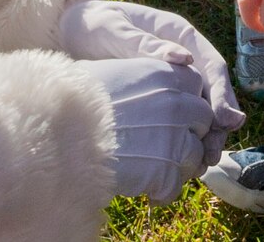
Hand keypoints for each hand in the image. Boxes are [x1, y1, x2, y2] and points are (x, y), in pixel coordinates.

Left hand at [58, 0, 246, 150]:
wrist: (71, 32)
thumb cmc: (93, 25)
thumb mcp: (114, 30)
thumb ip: (145, 44)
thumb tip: (184, 58)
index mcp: (179, 34)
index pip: (211, 64)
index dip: (221, 93)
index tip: (226, 120)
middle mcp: (183, 55)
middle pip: (212, 90)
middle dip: (218, 122)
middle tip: (213, 152)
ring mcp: (172, 76)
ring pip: (200, 106)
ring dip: (207, 134)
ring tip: (204, 161)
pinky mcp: (160, 95)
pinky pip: (181, 115)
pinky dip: (187, 136)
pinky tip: (185, 158)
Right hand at [75, 56, 216, 203]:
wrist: (58, 132)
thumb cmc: (75, 99)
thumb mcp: (112, 72)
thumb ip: (142, 78)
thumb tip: (144, 89)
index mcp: (167, 74)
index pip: (198, 90)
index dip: (189, 106)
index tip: (177, 118)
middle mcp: (179, 104)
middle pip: (204, 124)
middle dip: (190, 136)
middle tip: (167, 148)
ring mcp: (176, 139)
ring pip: (196, 157)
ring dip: (179, 166)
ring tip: (155, 170)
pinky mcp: (166, 172)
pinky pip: (175, 187)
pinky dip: (162, 192)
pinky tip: (145, 189)